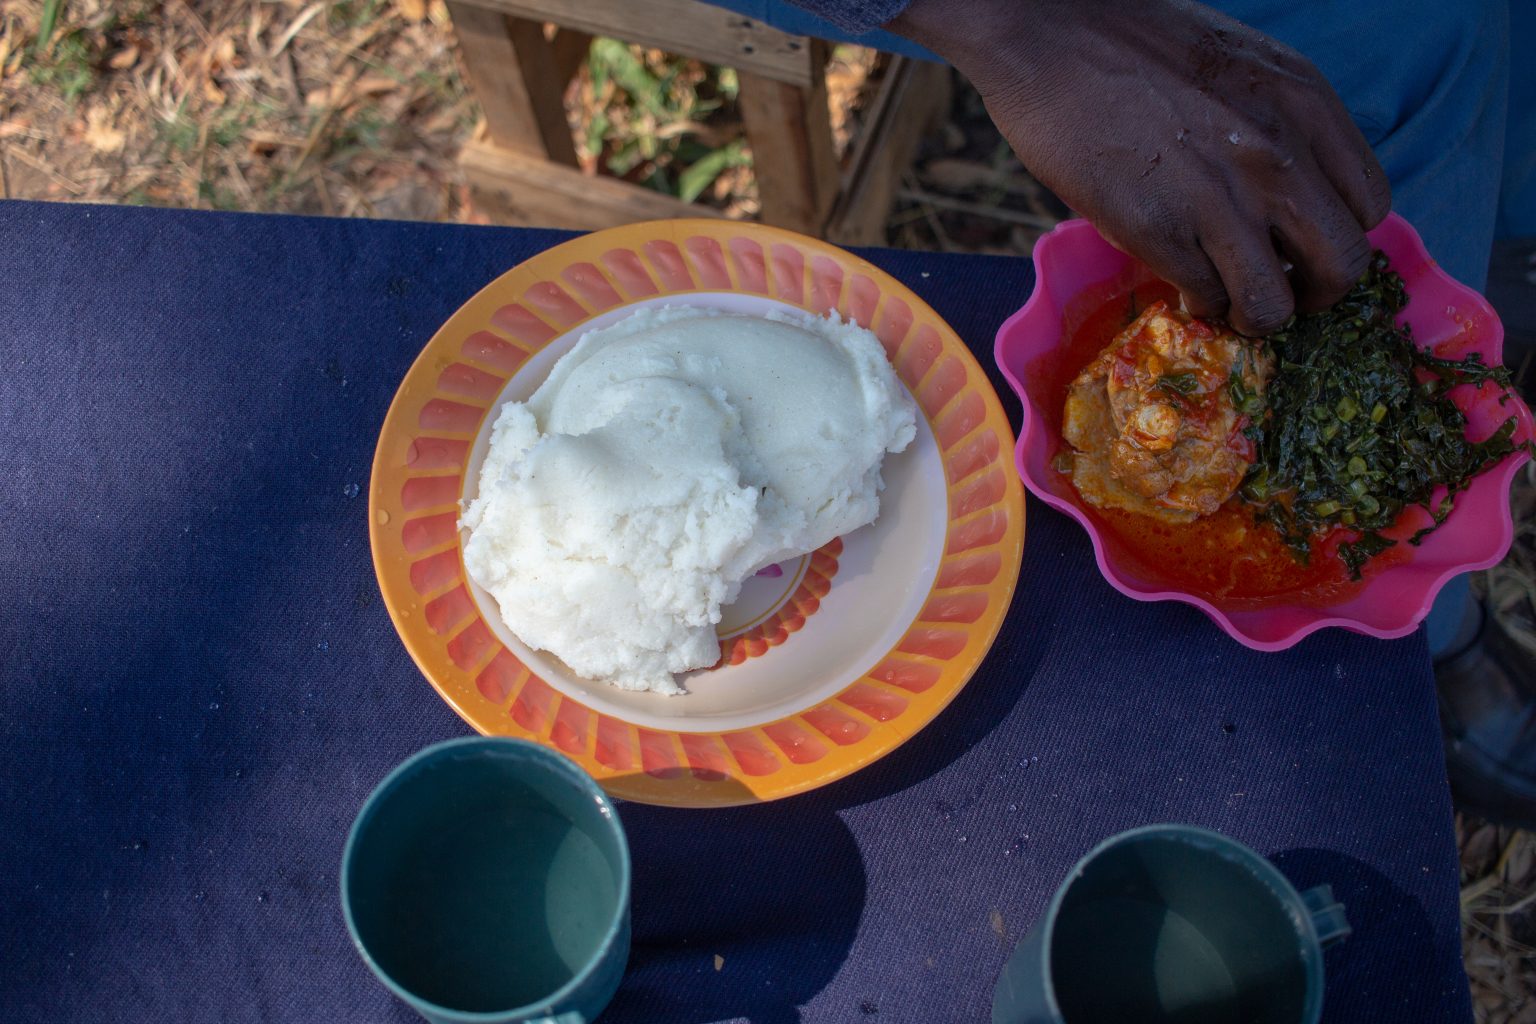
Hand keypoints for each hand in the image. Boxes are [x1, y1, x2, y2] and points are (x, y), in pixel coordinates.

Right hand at [889, 0, 1391, 335]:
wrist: (1052, 33)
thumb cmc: (1137, 46)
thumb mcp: (1244, 67)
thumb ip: (1280, 125)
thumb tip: (1289, 192)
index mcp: (1306, 106)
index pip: (1368, 208)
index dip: (1335, 237)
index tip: (1300, 243)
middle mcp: (1278, 157)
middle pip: (1342, 267)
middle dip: (1312, 294)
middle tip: (1278, 291)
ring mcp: (1219, 199)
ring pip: (1273, 304)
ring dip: (1252, 314)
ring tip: (1225, 300)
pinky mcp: (1158, 230)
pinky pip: (1203, 297)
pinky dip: (1197, 303)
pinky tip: (1179, 283)